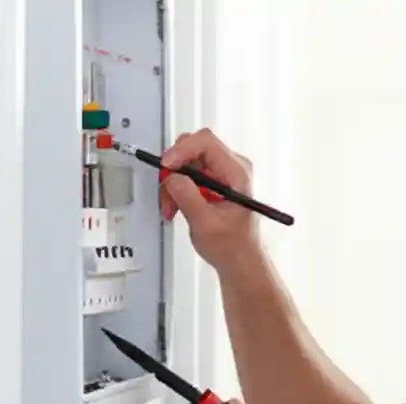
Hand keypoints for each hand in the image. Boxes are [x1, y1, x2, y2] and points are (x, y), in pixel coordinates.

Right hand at [158, 128, 260, 271]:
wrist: (239, 259)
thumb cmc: (232, 246)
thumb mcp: (205, 224)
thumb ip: (188, 196)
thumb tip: (172, 176)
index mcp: (237, 173)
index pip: (206, 143)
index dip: (181, 150)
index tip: (166, 166)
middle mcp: (232, 167)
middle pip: (193, 148)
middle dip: (174, 170)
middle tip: (167, 191)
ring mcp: (222, 172)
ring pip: (186, 161)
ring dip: (173, 183)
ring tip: (171, 207)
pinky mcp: (213, 179)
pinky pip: (188, 173)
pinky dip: (177, 188)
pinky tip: (177, 205)